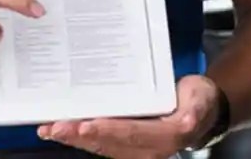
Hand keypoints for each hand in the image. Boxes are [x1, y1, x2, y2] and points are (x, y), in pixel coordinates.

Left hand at [37, 75, 221, 158]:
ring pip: (99, 146)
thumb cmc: (197, 101)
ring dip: (73, 139)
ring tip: (49, 130)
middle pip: (108, 143)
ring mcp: (134, 149)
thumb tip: (188, 119)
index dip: (107, 130)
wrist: (201, 111)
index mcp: (164, 137)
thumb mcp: (200, 99)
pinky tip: (59, 131)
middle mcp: (147, 149)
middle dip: (80, 136)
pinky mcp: (125, 145)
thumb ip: (194, 109)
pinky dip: (78, 138)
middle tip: (55, 127)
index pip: (131, 133)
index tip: (85, 125)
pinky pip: (99, 143)